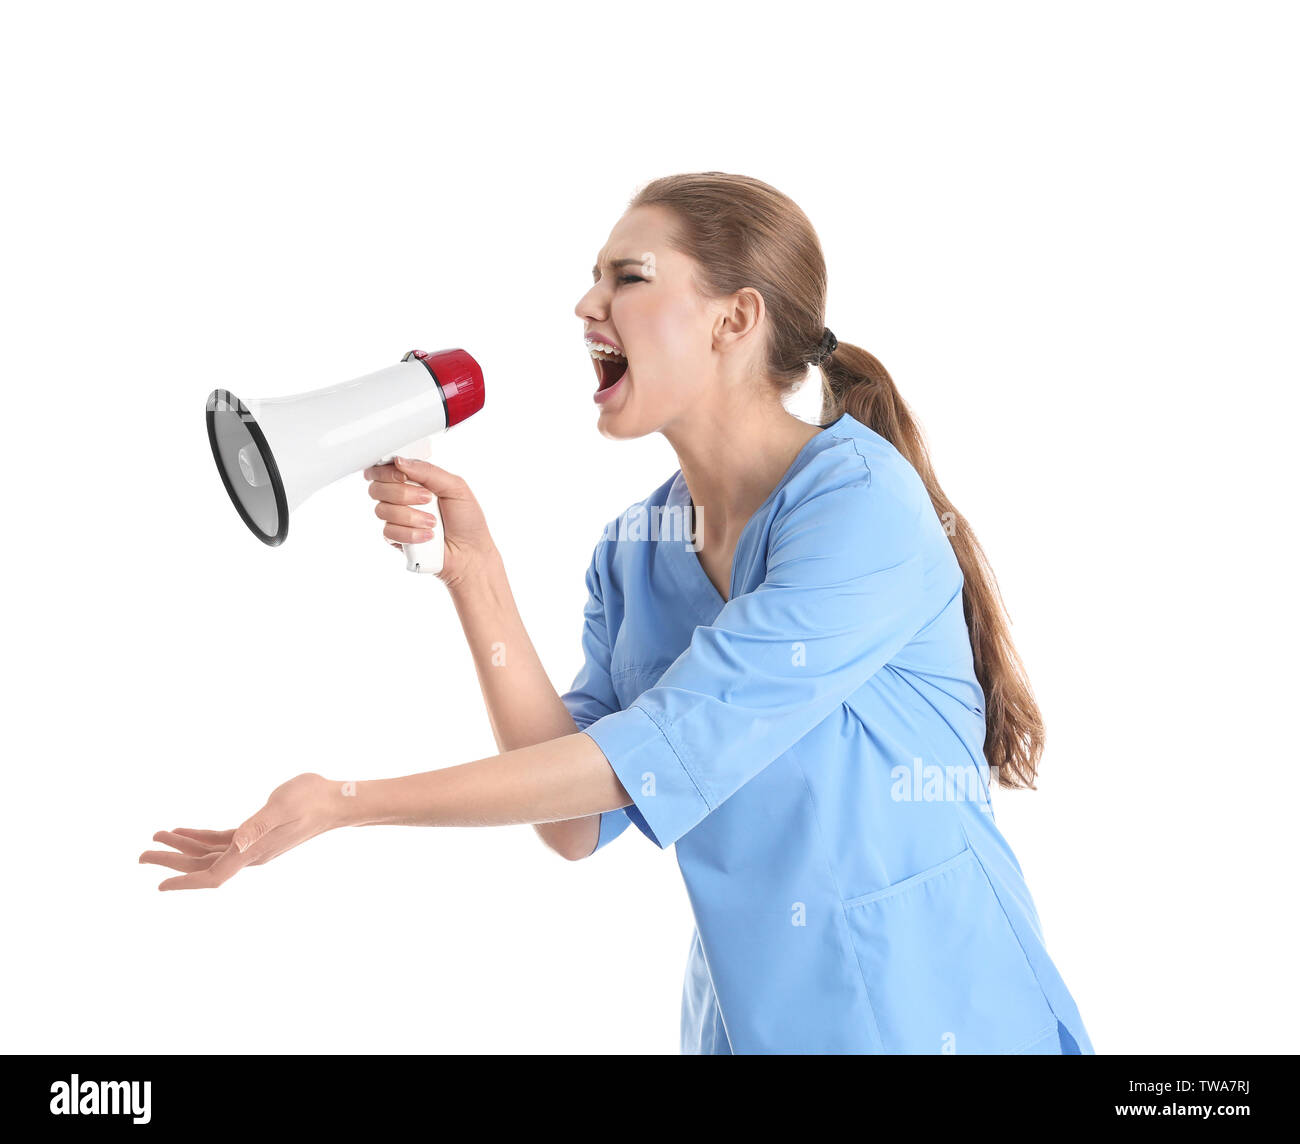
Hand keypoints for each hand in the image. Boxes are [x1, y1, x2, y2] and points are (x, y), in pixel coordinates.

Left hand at [138, 772, 341, 890]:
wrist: (336, 800)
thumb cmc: (311, 799)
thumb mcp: (281, 806)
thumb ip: (258, 825)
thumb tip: (237, 844)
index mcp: (253, 852)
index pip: (213, 875)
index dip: (184, 882)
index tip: (158, 885)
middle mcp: (250, 854)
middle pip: (203, 866)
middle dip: (171, 861)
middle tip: (141, 854)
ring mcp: (253, 846)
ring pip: (209, 854)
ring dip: (182, 847)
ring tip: (156, 837)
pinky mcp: (257, 835)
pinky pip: (221, 842)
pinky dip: (200, 838)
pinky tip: (185, 831)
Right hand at [362, 457, 496, 588]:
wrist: (471, 553)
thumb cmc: (467, 520)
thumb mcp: (455, 487)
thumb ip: (428, 471)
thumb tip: (399, 461)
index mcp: (415, 481)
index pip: (384, 469)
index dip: (387, 471)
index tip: (403, 476)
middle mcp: (401, 498)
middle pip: (377, 488)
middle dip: (402, 494)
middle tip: (427, 499)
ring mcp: (397, 519)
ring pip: (382, 510)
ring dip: (411, 516)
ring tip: (433, 522)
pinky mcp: (396, 539)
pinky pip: (389, 532)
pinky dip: (411, 534)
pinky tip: (428, 537)